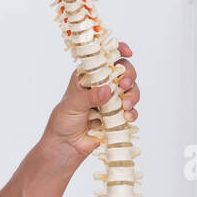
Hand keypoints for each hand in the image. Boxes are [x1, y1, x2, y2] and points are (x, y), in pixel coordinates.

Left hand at [44, 42, 140, 159]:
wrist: (66, 145)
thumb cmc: (63, 121)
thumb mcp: (73, 105)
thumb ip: (90, 97)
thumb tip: (107, 90)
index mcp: (89, 76)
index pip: (104, 58)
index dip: (118, 50)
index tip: (127, 52)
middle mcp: (102, 85)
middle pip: (124, 72)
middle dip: (129, 76)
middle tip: (124, 85)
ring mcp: (111, 100)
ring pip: (131, 90)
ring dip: (133, 95)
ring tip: (126, 105)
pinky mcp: (117, 115)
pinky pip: (131, 110)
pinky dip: (132, 112)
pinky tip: (127, 116)